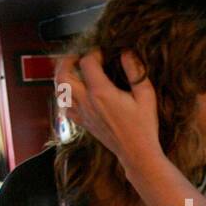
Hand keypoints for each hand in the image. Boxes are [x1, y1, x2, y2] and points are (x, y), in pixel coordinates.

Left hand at [53, 49, 161, 166]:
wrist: (136, 153)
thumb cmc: (143, 126)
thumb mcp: (146, 95)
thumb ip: (135, 71)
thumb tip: (127, 53)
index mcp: (101, 93)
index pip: (87, 63)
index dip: (94, 52)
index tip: (104, 53)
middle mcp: (87, 102)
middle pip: (63, 76)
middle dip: (66, 61)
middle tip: (77, 56)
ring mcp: (83, 114)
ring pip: (60, 92)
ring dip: (63, 78)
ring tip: (73, 72)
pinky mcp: (83, 124)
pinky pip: (66, 108)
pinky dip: (66, 97)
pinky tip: (76, 93)